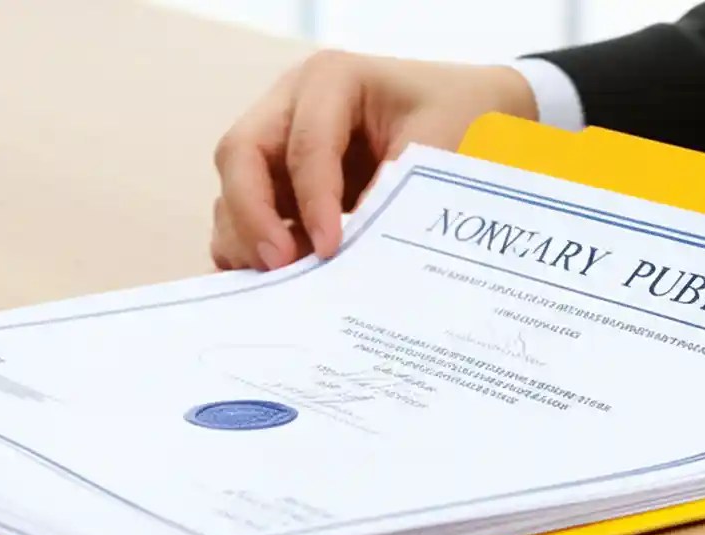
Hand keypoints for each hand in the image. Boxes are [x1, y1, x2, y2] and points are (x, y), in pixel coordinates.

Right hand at [210, 51, 537, 270]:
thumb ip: (397, 189)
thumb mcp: (440, 143)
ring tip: (283, 283)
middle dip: (252, 215)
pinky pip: (246, 215)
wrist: (470, 112)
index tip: (330, 249)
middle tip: (281, 267)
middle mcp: (290, 105)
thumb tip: (352, 250)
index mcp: (331, 79)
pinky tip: (276, 284)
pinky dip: (252, 248)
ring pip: (234, 189)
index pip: (305, 144)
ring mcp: (279, 143)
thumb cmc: (456, 115)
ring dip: (247, 238)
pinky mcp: (280, 181)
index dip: (313, 199)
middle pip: (240, 155)